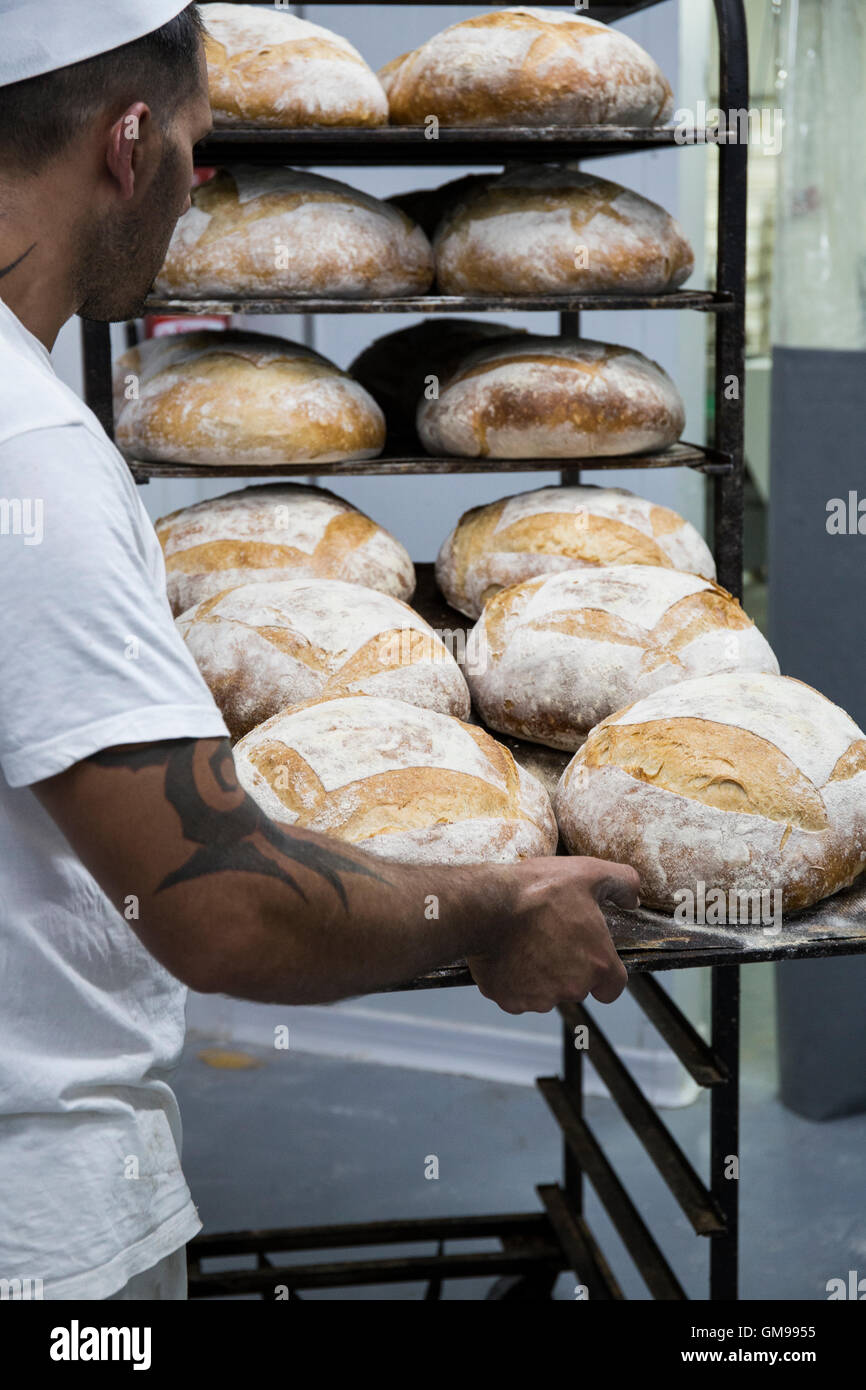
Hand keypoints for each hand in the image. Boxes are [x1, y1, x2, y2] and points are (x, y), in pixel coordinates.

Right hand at [467, 856, 637, 1014]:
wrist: (487, 905)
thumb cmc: (539, 890)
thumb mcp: (589, 872)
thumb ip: (623, 882)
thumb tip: (633, 898)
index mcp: (598, 964)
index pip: (612, 987)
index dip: (603, 972)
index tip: (588, 955)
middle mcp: (573, 988)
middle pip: (577, 987)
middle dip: (568, 968)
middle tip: (551, 936)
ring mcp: (539, 998)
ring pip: (546, 993)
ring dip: (540, 975)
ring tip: (525, 941)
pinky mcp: (510, 1000)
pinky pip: (516, 995)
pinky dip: (513, 980)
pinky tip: (507, 954)